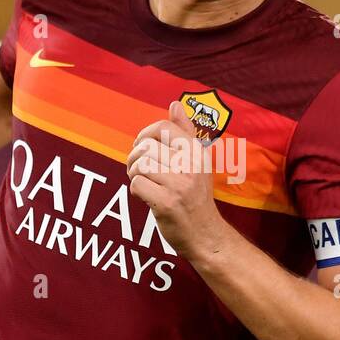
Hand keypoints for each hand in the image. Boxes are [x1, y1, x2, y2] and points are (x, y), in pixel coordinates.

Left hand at [126, 101, 226, 259]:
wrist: (205, 235)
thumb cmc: (195, 197)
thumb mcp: (196, 162)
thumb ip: (185, 132)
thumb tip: (174, 104)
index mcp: (197, 152)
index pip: (163, 127)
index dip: (145, 134)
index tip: (143, 147)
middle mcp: (191, 166)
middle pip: (146, 147)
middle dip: (134, 158)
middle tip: (138, 170)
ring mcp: (180, 185)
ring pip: (140, 165)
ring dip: (133, 174)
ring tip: (141, 182)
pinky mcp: (167, 203)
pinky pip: (137, 185)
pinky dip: (136, 191)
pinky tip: (146, 197)